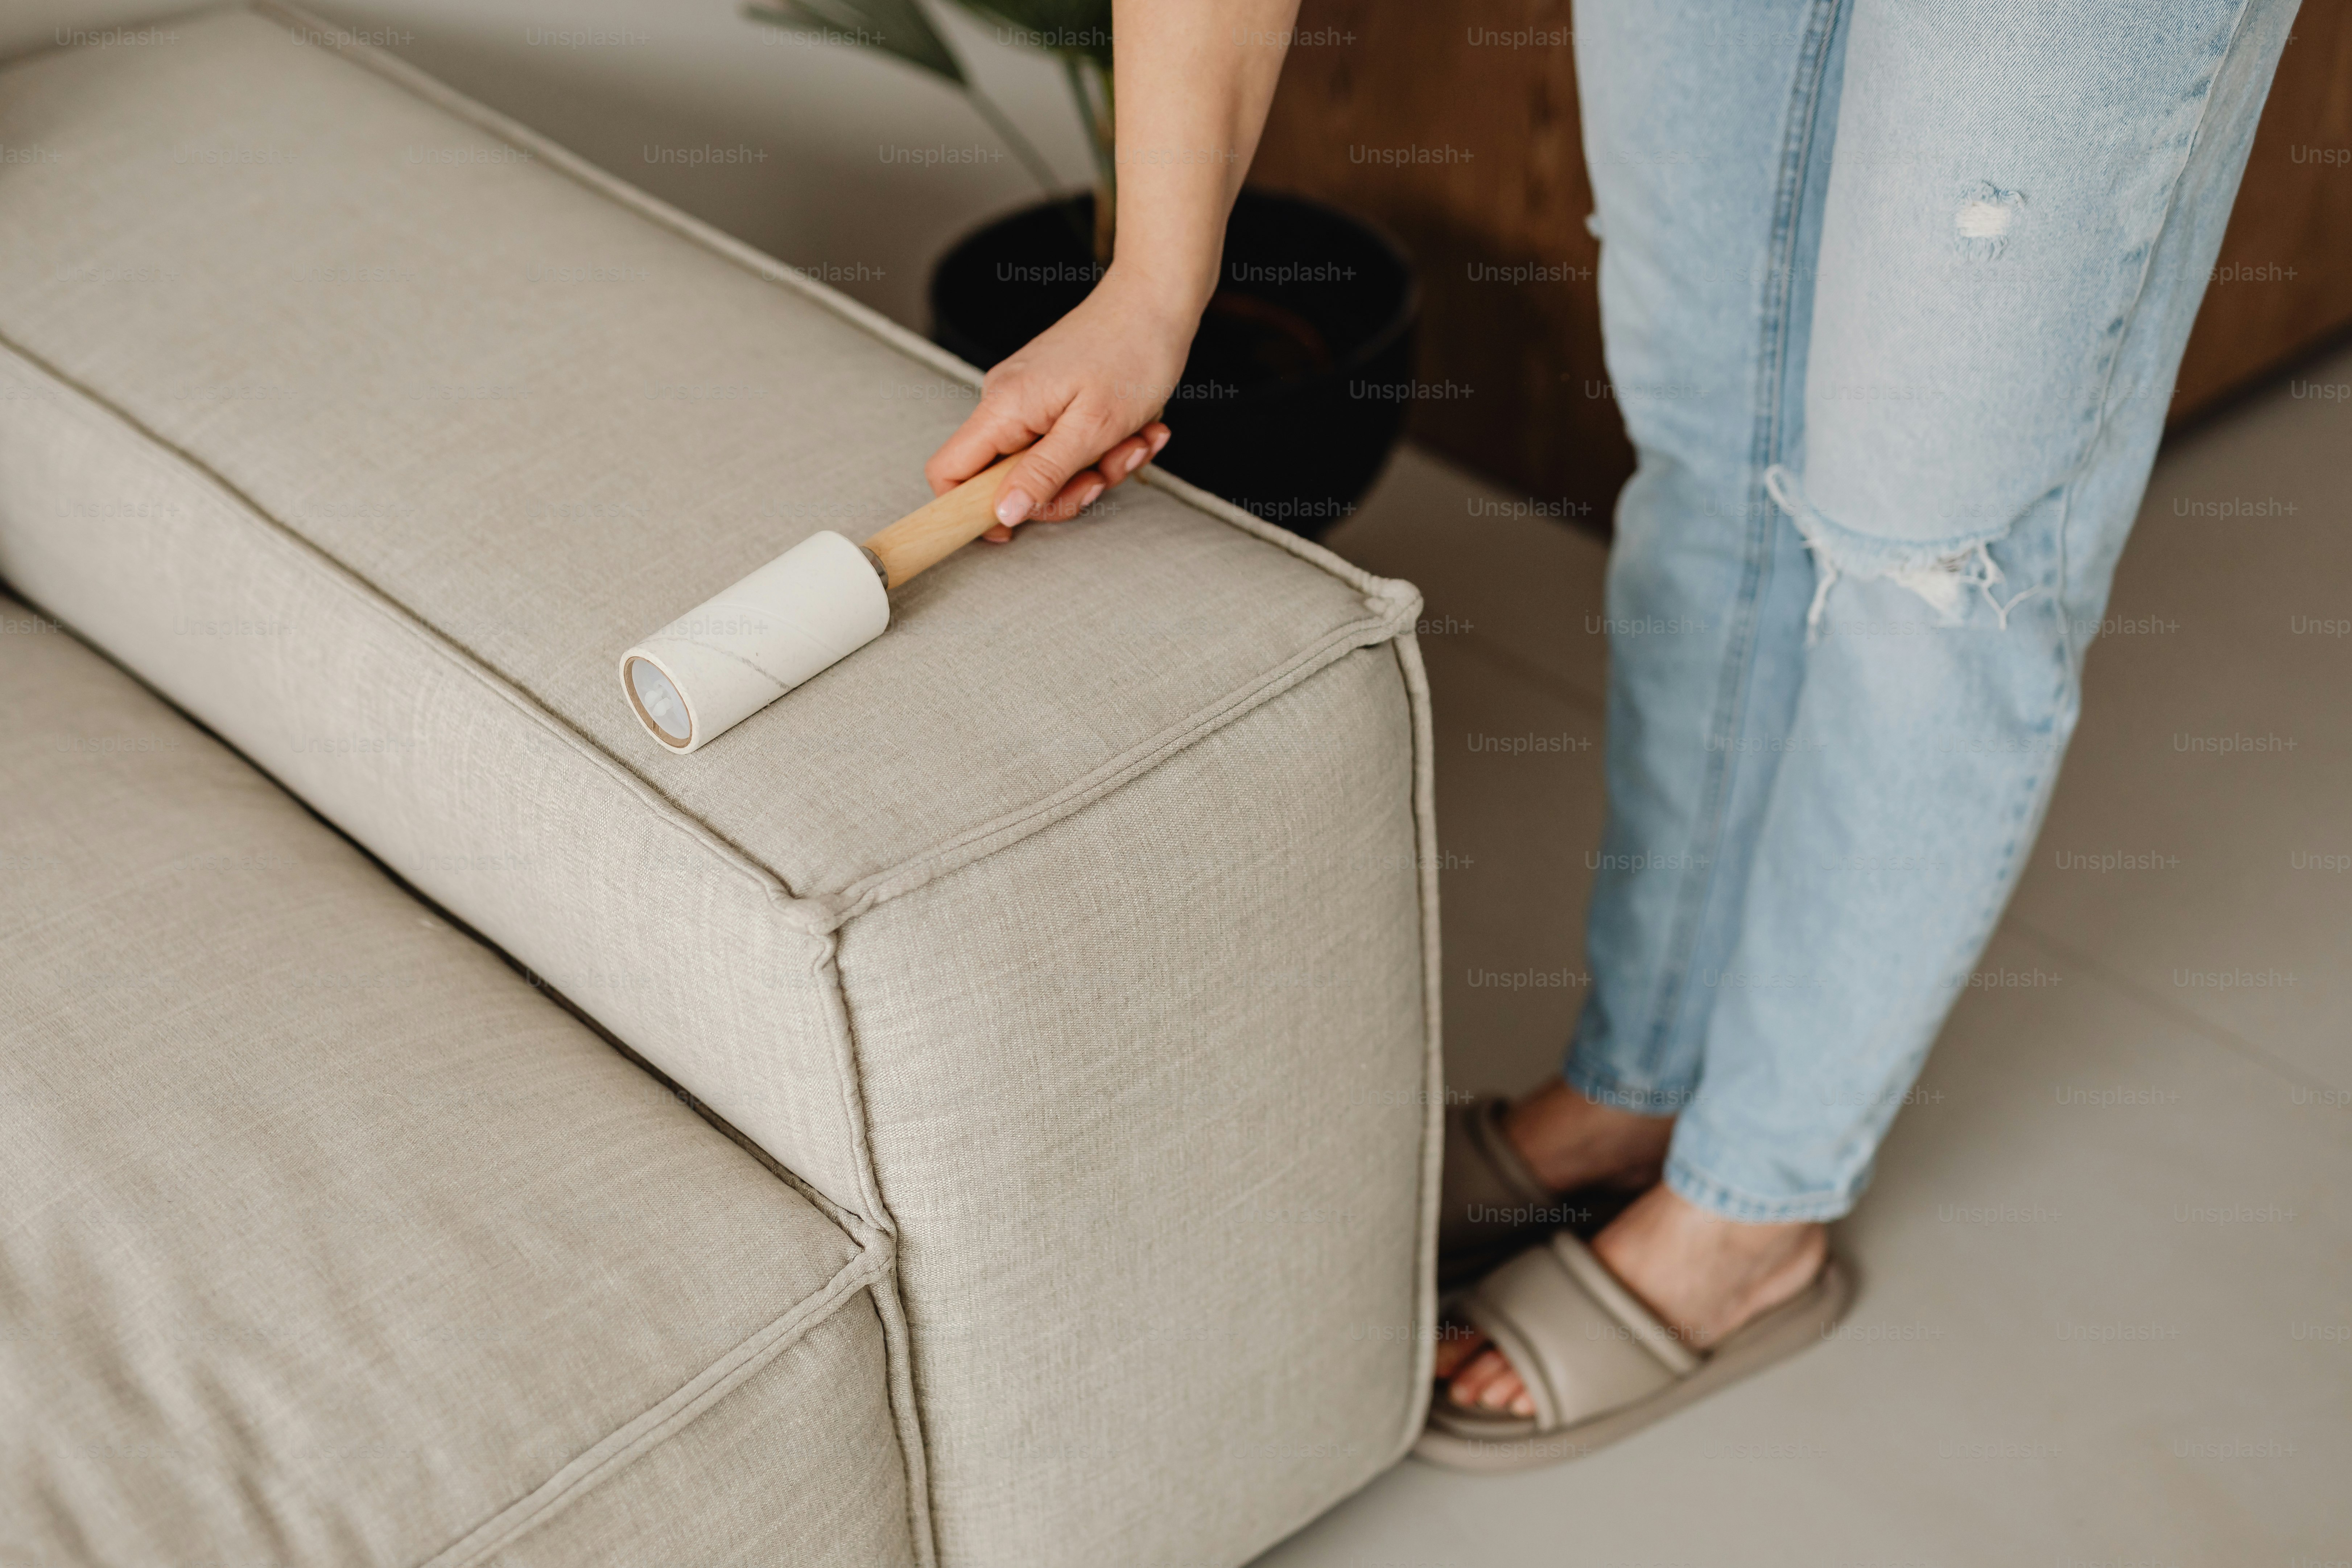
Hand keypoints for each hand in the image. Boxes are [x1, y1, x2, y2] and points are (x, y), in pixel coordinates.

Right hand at [923, 266, 1191, 541]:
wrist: (1157, 299)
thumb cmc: (1132, 353)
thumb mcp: (1092, 428)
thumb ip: (1044, 474)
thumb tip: (1002, 514)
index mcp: (1003, 407)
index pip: (948, 470)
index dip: (969, 510)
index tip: (1013, 530)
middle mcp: (1006, 402)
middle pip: (1006, 480)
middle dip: (1065, 489)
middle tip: (1107, 473)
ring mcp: (1029, 399)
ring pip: (1047, 466)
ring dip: (1098, 467)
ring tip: (1136, 441)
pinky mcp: (1054, 397)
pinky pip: (1068, 443)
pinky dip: (1104, 446)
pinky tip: (1139, 430)